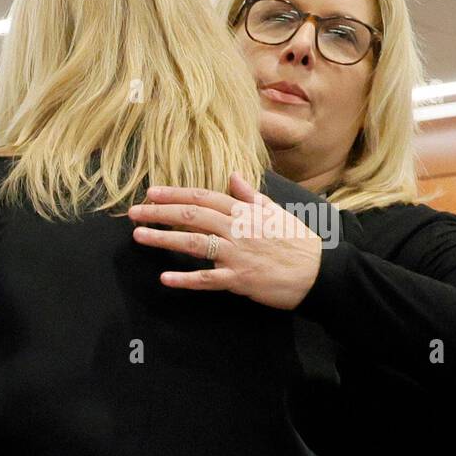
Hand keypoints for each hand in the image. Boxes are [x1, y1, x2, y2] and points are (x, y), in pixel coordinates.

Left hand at [127, 173, 323, 309]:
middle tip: (134, 213)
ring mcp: (237, 254)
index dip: (175, 194)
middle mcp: (238, 229)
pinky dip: (185, 279)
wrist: (321, 273)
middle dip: (160, 213)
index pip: (204, 198)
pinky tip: (165, 278)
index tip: (151, 193)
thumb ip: (251, 196)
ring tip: (139, 236)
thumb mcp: (277, 212)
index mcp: (245, 212)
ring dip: (164, 239)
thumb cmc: (299, 243)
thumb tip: (233, 176)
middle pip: (192, 216)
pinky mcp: (239, 279)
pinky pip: (207, 279)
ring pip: (194, 243)